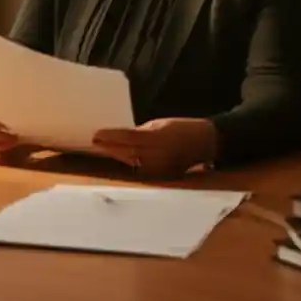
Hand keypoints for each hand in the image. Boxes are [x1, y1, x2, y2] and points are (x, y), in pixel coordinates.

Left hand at [92, 118, 217, 178]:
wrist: (205, 142)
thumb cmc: (182, 128)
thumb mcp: (159, 124)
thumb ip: (139, 132)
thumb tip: (121, 136)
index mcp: (157, 137)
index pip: (128, 138)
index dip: (111, 137)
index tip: (96, 135)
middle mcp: (158, 154)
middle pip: (127, 152)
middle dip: (109, 148)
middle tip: (94, 142)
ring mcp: (160, 167)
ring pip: (131, 163)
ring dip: (116, 156)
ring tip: (102, 150)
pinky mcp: (162, 176)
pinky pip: (140, 170)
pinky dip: (128, 164)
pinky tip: (119, 159)